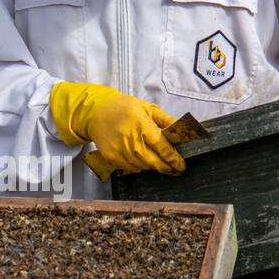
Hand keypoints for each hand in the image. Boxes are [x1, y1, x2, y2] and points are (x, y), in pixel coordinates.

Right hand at [50, 81, 185, 173]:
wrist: (96, 113)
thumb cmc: (124, 108)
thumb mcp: (148, 108)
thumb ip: (166, 120)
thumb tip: (182, 131)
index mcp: (141, 124)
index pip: (161, 146)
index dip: (173, 158)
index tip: (181, 165)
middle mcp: (129, 138)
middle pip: (153, 161)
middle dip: (166, 167)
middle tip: (176, 170)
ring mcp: (119, 150)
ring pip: (143, 167)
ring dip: (153, 166)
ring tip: (159, 162)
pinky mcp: (111, 157)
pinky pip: (131, 168)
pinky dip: (140, 166)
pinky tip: (143, 159)